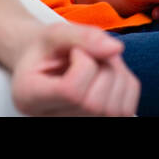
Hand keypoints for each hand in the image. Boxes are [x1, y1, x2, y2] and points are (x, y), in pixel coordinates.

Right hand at [10, 23, 138, 115]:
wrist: (42, 64)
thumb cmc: (45, 49)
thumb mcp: (53, 33)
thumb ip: (80, 36)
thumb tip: (116, 48)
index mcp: (30, 98)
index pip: (72, 93)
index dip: (84, 61)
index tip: (74, 49)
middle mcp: (53, 120)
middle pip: (96, 104)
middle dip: (101, 66)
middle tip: (87, 51)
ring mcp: (79, 125)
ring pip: (116, 108)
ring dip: (115, 72)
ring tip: (95, 60)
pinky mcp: (101, 123)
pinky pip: (128, 106)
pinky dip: (124, 81)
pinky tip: (104, 73)